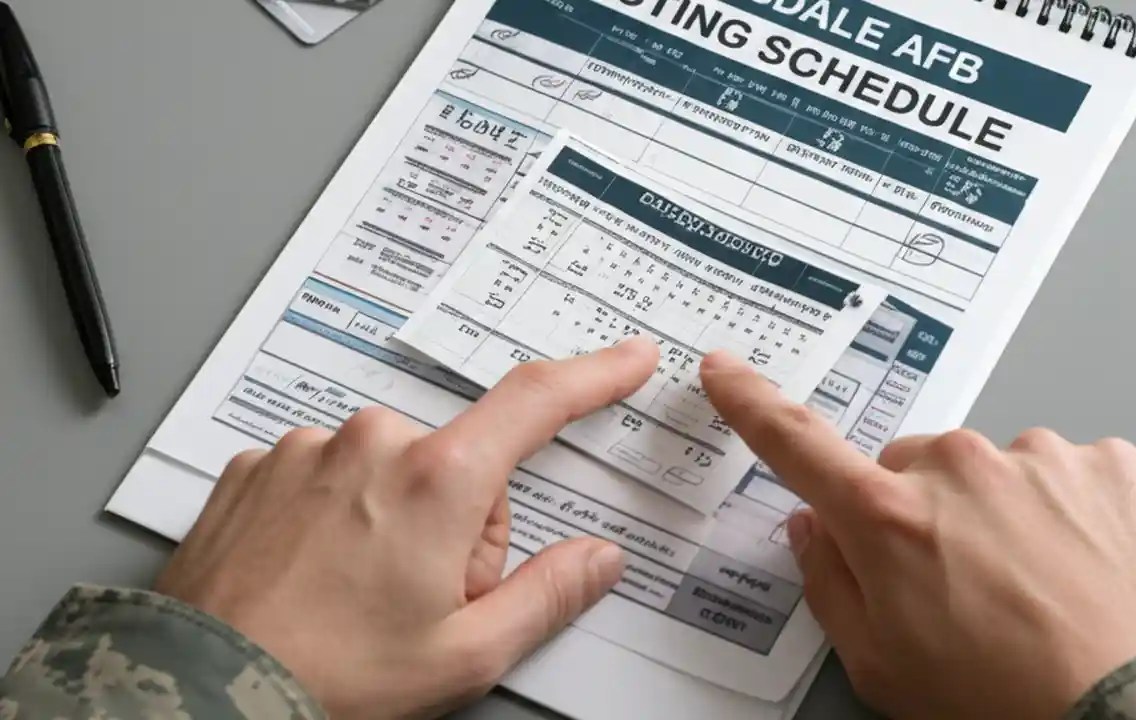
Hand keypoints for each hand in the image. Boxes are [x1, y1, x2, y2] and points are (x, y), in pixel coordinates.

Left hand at [156, 338, 659, 718]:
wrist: (198, 691)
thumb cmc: (326, 678)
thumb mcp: (465, 654)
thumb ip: (548, 595)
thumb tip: (595, 560)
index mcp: (436, 481)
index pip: (536, 404)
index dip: (592, 377)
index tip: (626, 359)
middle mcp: (371, 445)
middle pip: (459, 463)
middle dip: (458, 523)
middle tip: (423, 597)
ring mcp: (308, 451)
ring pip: (391, 472)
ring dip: (393, 521)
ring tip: (357, 595)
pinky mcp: (259, 467)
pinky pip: (328, 477)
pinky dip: (336, 518)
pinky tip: (318, 575)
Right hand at [701, 352, 1135, 719]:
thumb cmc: (1005, 706)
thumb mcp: (881, 667)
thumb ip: (830, 583)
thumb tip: (813, 524)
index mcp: (888, 519)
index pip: (798, 443)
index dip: (752, 404)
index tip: (726, 370)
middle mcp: (957, 469)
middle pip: (907, 468)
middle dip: (918, 511)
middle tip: (957, 584)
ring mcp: (1037, 458)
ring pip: (989, 468)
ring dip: (996, 510)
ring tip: (1031, 586)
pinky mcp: (1106, 463)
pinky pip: (1061, 470)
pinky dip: (1062, 509)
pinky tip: (1078, 567)